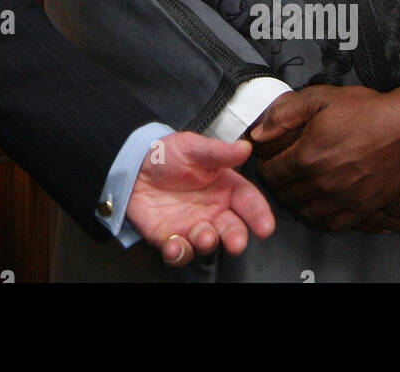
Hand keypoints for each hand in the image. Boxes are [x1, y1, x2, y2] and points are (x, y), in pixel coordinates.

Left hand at [126, 133, 274, 265]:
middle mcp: (214, 211)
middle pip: (232, 229)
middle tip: (236, 242)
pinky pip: (179, 251)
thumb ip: (218, 152)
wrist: (134, 165)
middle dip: (236, 237)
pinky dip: (179, 253)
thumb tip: (245, 148)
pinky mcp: (170, 237)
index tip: (265, 227)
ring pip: (207, 243)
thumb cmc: (168, 155)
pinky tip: (175, 245)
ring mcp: (193, 226)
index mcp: (225, 188)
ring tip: (204, 236)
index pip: (249, 202)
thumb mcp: (192, 147)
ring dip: (208, 243)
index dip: (259, 215)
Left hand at [250, 91, 399, 234]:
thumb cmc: (364, 110)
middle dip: (278, 186)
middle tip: (280, 175)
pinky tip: (318, 208)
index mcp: (308, 156)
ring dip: (296, 204)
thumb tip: (257, 135)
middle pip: (286, 196)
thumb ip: (283, 115)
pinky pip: (334, 225)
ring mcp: (344, 199)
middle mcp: (323, 183)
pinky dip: (321, 219)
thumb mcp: (318, 99)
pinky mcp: (363, 208)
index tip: (268, 161)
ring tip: (296, 190)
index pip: (271, 174)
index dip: (265, 167)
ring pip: (307, 213)